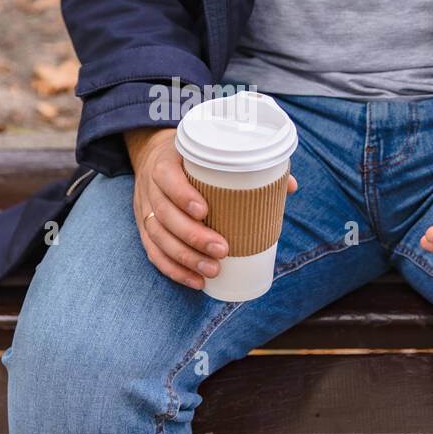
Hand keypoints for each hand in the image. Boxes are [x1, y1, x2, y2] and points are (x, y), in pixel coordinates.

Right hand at [124, 126, 297, 288]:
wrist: (154, 156)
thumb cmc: (192, 158)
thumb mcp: (210, 152)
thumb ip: (247, 166)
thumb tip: (288, 186)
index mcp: (166, 162)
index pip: (167, 177)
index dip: (182, 195)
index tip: (205, 211)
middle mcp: (151, 187)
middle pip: (164, 214)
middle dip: (193, 236)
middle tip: (222, 250)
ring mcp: (145, 209)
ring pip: (158, 237)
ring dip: (185, 258)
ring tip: (213, 270)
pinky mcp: (144, 228)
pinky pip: (153, 253)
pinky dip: (174, 270)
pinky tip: (196, 281)